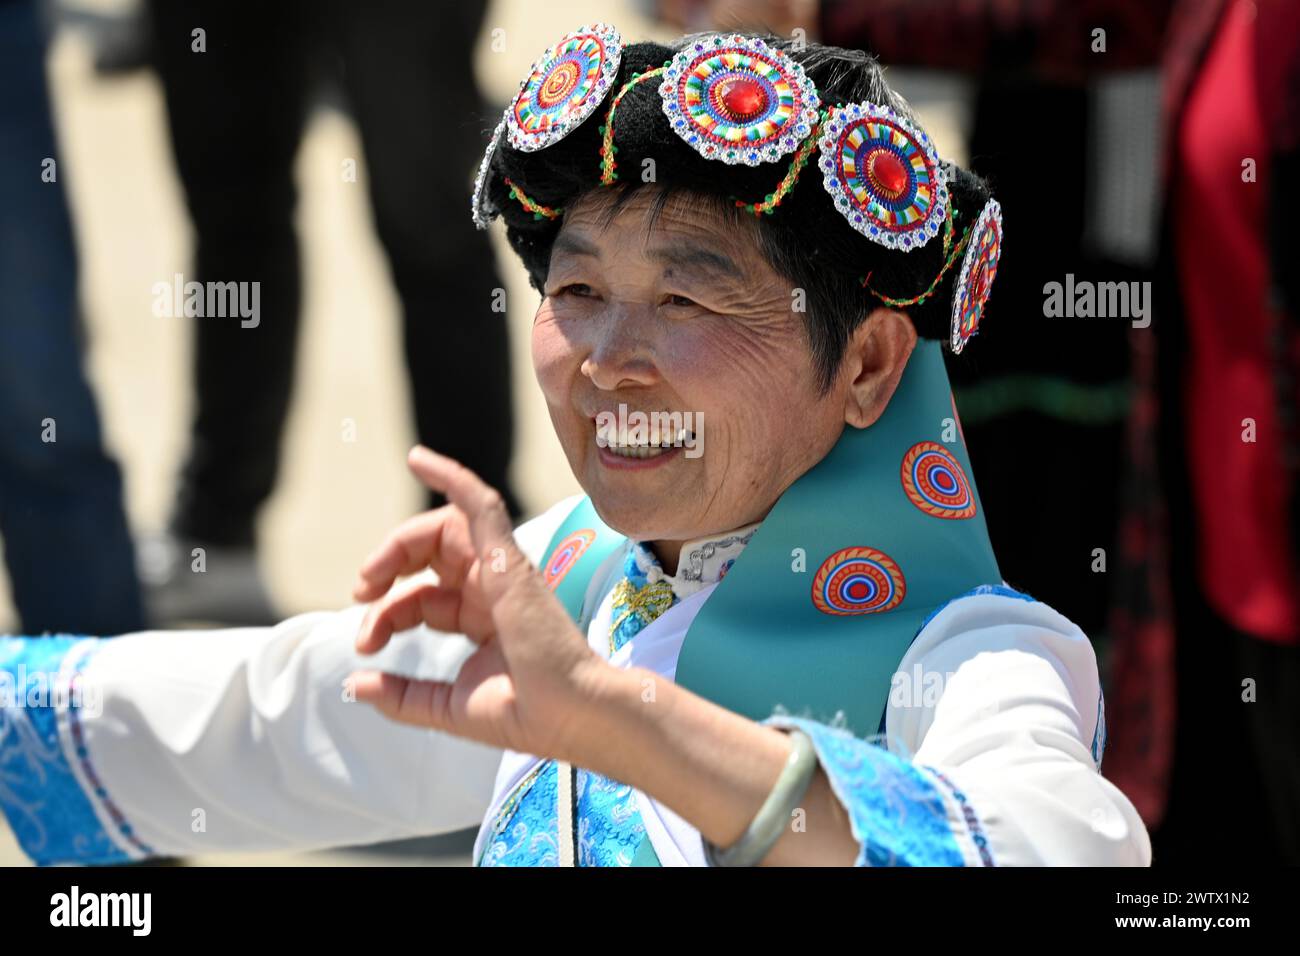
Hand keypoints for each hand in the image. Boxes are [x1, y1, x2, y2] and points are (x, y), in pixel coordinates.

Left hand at [349, 445, 609, 763]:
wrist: (569, 715)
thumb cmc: (525, 714)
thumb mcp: (446, 707)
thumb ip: (401, 696)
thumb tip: (355, 683)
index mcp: (482, 619)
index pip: (422, 600)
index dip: (386, 616)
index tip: (365, 648)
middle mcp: (491, 588)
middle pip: (430, 556)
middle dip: (387, 567)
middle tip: (360, 592)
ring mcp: (501, 570)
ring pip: (446, 527)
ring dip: (401, 540)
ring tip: (371, 572)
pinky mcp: (507, 558)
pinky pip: (479, 504)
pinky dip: (451, 478)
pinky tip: (418, 459)